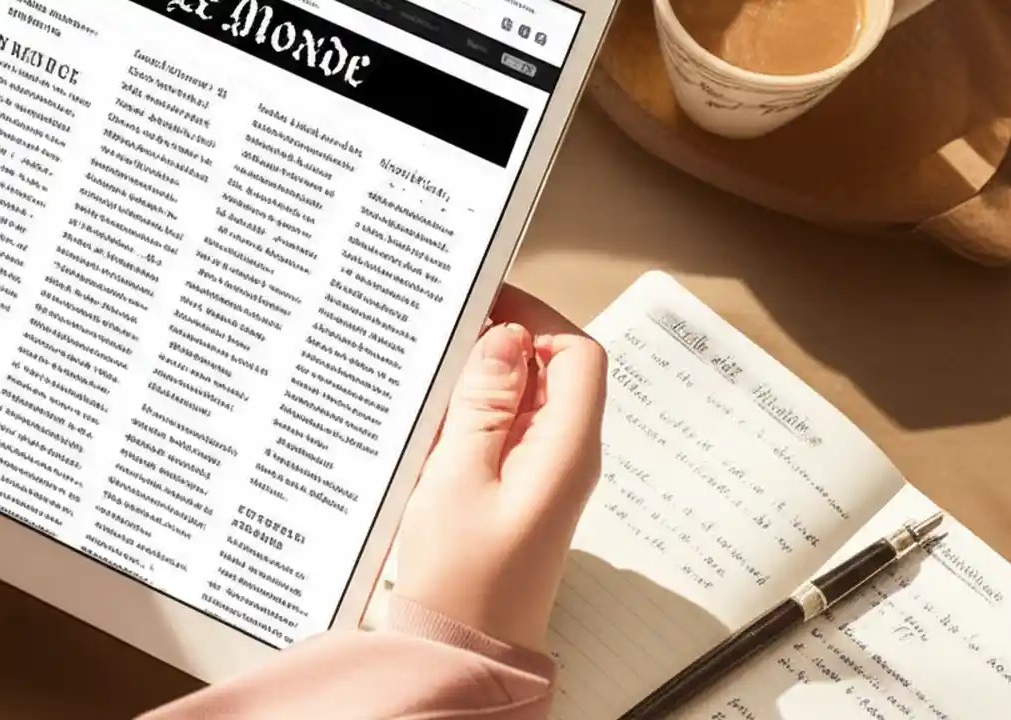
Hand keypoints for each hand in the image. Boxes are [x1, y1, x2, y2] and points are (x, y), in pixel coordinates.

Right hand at [395, 285, 606, 651]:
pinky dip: (472, 416)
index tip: (490, 300)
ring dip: (481, 381)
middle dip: (503, 343)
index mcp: (565, 450)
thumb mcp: (459, 478)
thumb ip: (483, 403)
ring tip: (431, 372)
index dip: (539, 317)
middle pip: (551, 372)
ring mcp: (541, 475)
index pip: (579, 355)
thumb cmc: (462, 581)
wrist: (462, 651)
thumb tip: (506, 337)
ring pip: (522, 401)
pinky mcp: (516, 492)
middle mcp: (564, 457)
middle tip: (447, 330)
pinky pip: (503, 433)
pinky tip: (432, 419)